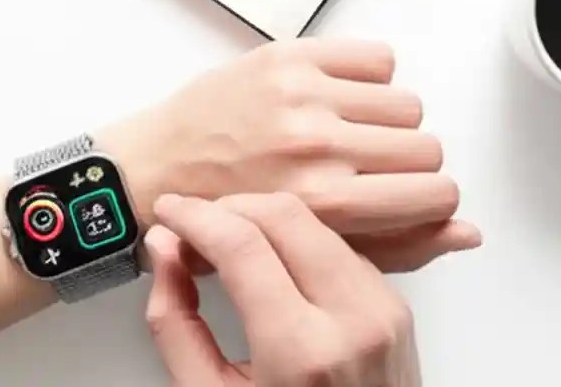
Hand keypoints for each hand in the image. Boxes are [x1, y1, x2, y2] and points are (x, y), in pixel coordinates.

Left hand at [97, 38, 478, 271]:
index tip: (413, 197)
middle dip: (408, 163)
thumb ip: (394, 246)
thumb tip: (464, 231)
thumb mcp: (308, 252)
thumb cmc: (220, 219)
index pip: (435, 192)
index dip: (430, 198)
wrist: (151, 172)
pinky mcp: (287, 58)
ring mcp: (301, 97)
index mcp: (325, 203)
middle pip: (426, 146)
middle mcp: (317, 146)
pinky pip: (376, 57)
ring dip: (387, 121)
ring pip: (406, 102)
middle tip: (369, 169)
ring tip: (348, 134)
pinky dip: (368, 77)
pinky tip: (338, 99)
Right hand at [145, 193, 421, 386]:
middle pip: (283, 215)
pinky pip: (339, 247)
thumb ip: (176, 324)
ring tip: (225, 245)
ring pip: (315, 222)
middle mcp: (354, 322)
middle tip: (193, 227)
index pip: (241, 244)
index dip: (195, 216)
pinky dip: (296, 242)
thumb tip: (165, 251)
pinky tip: (268, 263)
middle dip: (228, 207)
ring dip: (262, 220)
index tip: (169, 212)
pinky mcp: (395, 308)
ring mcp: (383, 312)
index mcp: (303, 353)